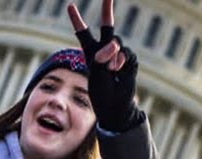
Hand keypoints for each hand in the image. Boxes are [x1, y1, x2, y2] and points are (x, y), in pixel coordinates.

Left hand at [68, 0, 139, 131]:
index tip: (71, 6)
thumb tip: (115, 46)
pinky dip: (121, 61)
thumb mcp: (95, 73)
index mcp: (91, 53)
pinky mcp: (130, 62)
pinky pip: (126, 53)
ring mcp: (118, 56)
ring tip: (110, 69)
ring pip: (116, 42)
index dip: (78, 20)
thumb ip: (103, 56)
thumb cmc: (100, 92)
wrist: (115, 106)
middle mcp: (105, 51)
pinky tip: (118, 71)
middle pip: (108, 26)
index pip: (83, 34)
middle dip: (108, 9)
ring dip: (112, 55)